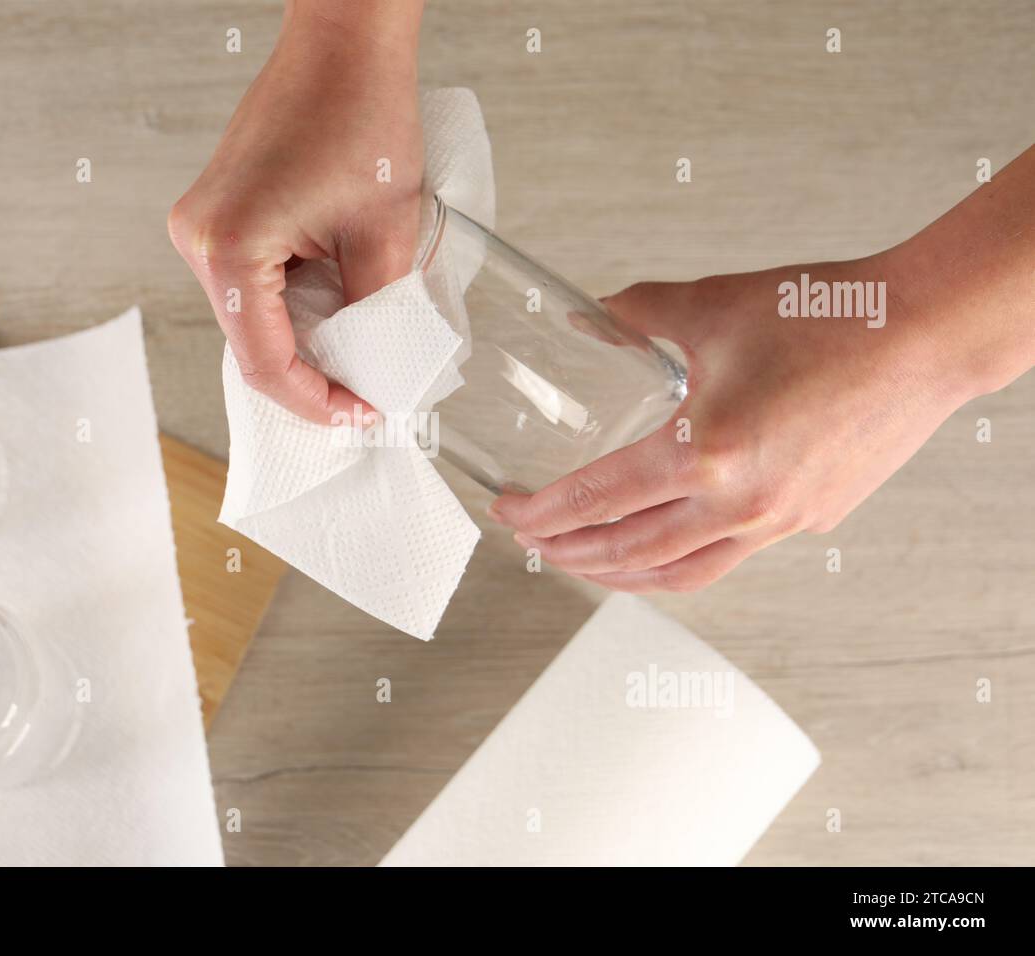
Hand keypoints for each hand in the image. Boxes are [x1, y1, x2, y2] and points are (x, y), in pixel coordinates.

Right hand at [169, 2, 424, 422]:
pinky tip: (335, 306)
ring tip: (359, 348)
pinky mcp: (217, 214)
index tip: (360, 413)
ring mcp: (201, 226)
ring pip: (252, 318)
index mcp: (230, 248)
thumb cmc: (362, 116)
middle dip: (311, 375)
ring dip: (304, 340)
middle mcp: (199, 240)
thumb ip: (375, 316)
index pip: (266, 363)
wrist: (344, 46)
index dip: (316, 401)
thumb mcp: (385, 236)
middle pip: (252, 345)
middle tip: (364, 391)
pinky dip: (293, 305)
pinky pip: (252, 284)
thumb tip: (373, 370)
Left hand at [488, 254, 1003, 591]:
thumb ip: (635, 314)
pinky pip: (725, 561)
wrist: (923, 336)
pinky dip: (678, 564)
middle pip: (627, 551)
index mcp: (704, 453)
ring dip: (620, 574)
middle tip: (531, 542)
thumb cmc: (827, 317)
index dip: (542, 510)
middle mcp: (738, 503)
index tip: (509, 509)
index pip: (597, 499)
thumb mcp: (710, 307)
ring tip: (582, 562)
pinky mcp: (807, 521)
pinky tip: (660, 550)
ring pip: (678, 573)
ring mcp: (776, 521)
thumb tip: (591, 317)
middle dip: (568, 551)